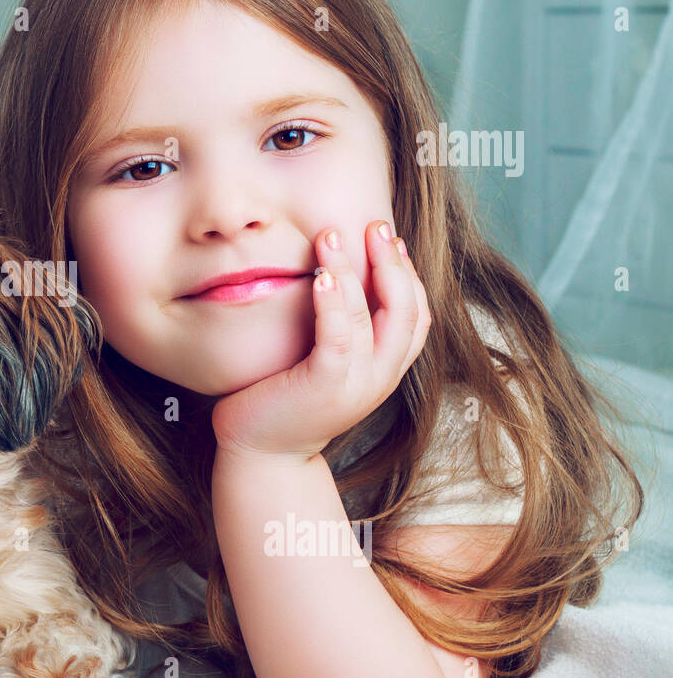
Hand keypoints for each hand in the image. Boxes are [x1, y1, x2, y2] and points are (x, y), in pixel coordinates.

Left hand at [211, 220, 430, 462]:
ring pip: (372, 317)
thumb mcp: (323, 360)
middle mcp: (381, 378)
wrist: (261, 453)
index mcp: (385, 370)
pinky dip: (335, 305)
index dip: (408, 273)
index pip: (416, 314)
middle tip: (375, 224)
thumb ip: (341, 328)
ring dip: (355, 270)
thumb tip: (338, 275)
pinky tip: (323, 278)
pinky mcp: (326, 387)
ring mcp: (357, 385)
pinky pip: (339, 339)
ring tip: (332, 236)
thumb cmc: (284, 399)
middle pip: (407, 310)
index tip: (390, 237)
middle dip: (393, 262)